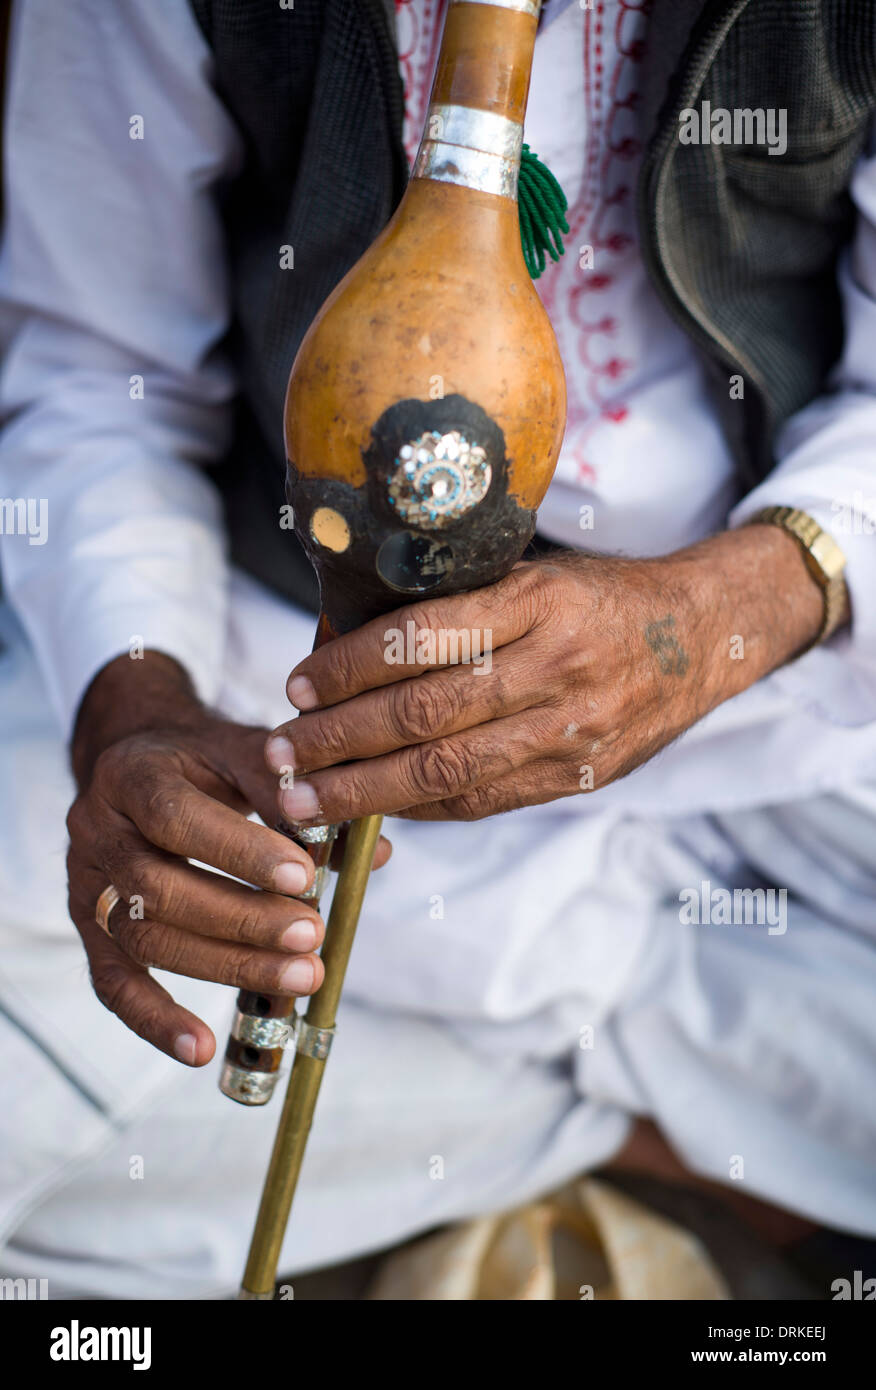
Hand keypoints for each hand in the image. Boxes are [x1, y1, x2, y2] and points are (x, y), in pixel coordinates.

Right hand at [66, 653, 388, 1065]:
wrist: (136, 757)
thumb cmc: (203, 760)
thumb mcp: (246, 753)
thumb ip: (298, 797)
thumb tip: (371, 855)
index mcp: (133, 774)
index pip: (176, 815)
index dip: (238, 851)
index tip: (303, 876)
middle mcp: (98, 829)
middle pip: (159, 888)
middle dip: (242, 920)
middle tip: (313, 938)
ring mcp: (87, 883)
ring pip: (143, 938)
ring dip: (223, 967)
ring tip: (299, 979)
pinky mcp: (88, 929)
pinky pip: (112, 983)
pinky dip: (154, 1021)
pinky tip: (200, 1049)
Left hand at [265, 526, 823, 822]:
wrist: (699, 637)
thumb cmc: (595, 596)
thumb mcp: (532, 571)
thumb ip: (455, 603)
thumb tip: (340, 639)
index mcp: (538, 598)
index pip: (423, 636)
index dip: (350, 667)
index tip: (296, 685)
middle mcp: (558, 665)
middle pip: (426, 713)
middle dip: (339, 740)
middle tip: (279, 754)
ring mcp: (573, 729)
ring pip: (448, 772)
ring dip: (363, 792)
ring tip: (301, 802)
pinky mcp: (580, 777)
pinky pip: (483, 801)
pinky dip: (418, 810)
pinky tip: (372, 810)